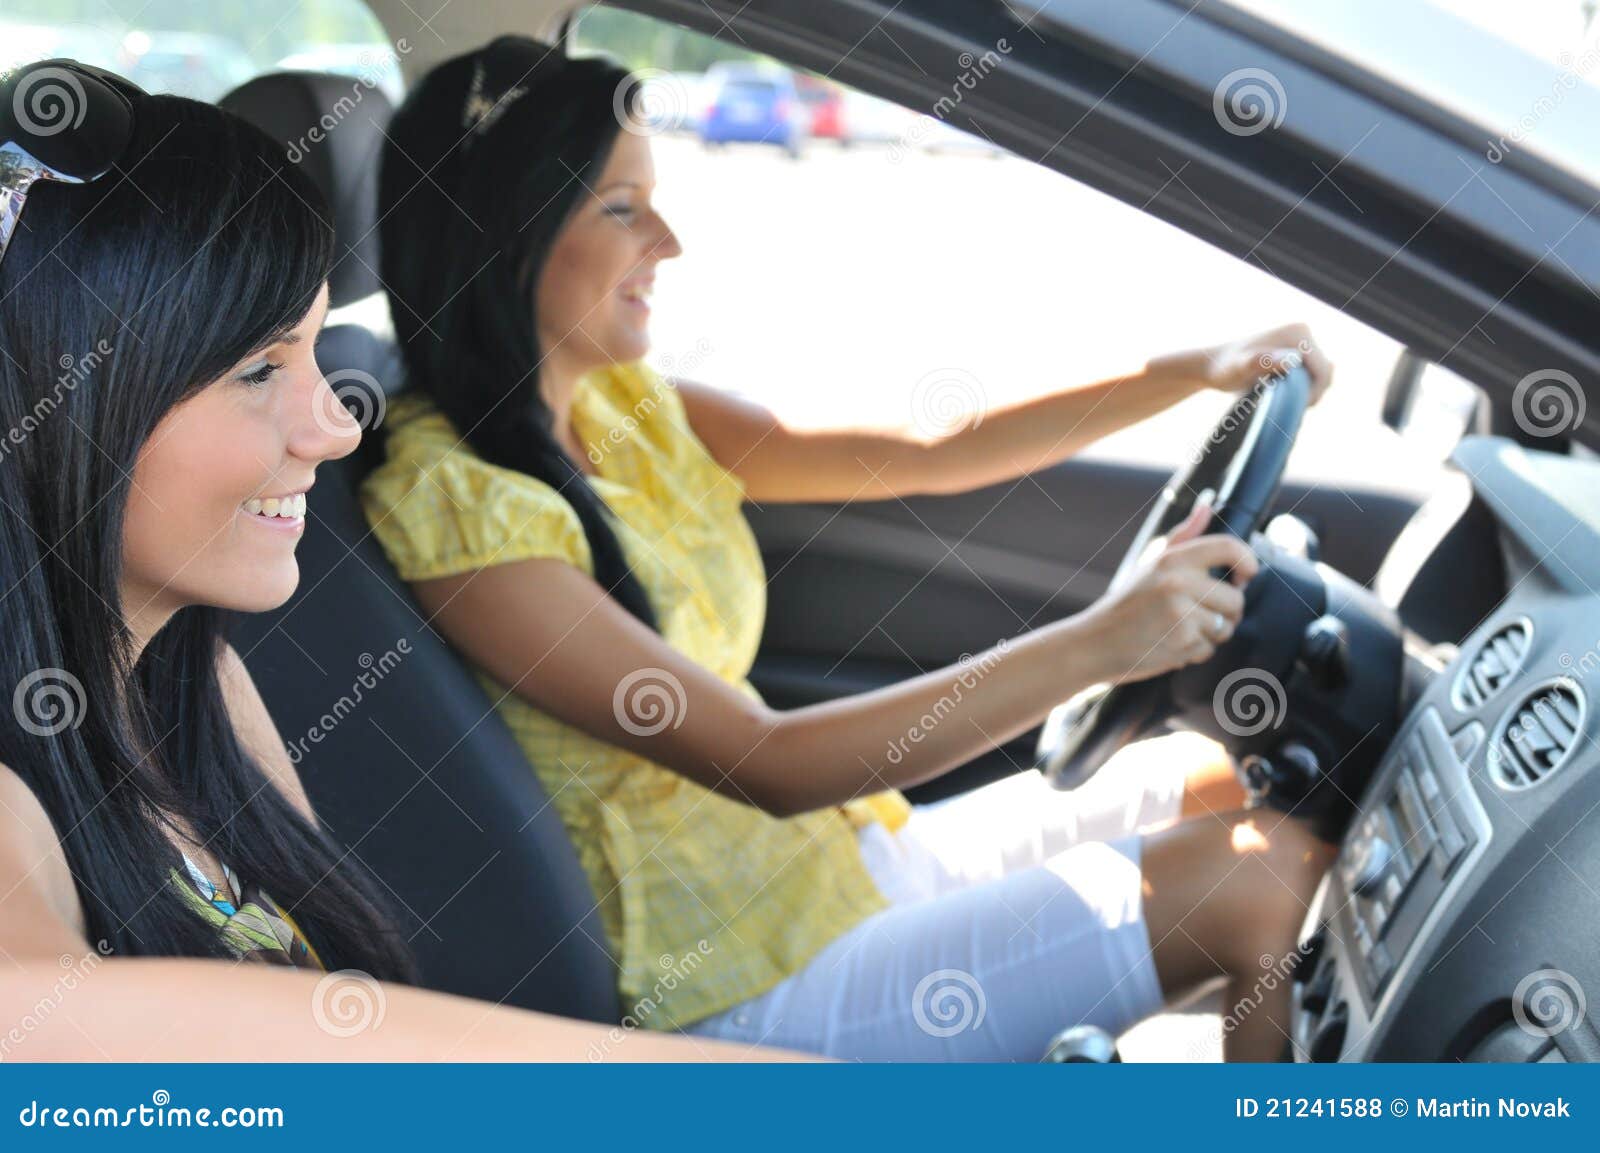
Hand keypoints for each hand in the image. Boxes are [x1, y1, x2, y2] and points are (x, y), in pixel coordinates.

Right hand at [1076, 500, 1259, 684]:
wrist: (1097, 641)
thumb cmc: (1128, 603)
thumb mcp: (1151, 562)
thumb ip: (1184, 535)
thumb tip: (1207, 506)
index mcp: (1173, 558)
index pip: (1229, 548)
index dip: (1248, 562)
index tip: (1245, 575)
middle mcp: (1178, 582)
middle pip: (1236, 599)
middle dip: (1226, 612)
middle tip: (1200, 613)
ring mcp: (1181, 613)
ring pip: (1226, 627)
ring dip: (1211, 634)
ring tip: (1181, 629)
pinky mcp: (1182, 641)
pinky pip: (1209, 648)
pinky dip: (1195, 651)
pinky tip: (1172, 643)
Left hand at [1178, 322, 1333, 404]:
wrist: (1212, 365)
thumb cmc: (1224, 368)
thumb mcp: (1241, 367)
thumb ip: (1263, 362)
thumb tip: (1293, 360)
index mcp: (1298, 332)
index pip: (1323, 370)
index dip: (1313, 393)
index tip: (1291, 407)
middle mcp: (1303, 332)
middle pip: (1324, 373)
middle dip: (1310, 393)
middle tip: (1284, 406)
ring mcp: (1300, 341)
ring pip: (1320, 376)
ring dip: (1306, 392)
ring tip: (1280, 399)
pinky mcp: (1296, 352)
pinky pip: (1311, 375)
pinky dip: (1302, 389)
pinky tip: (1282, 395)